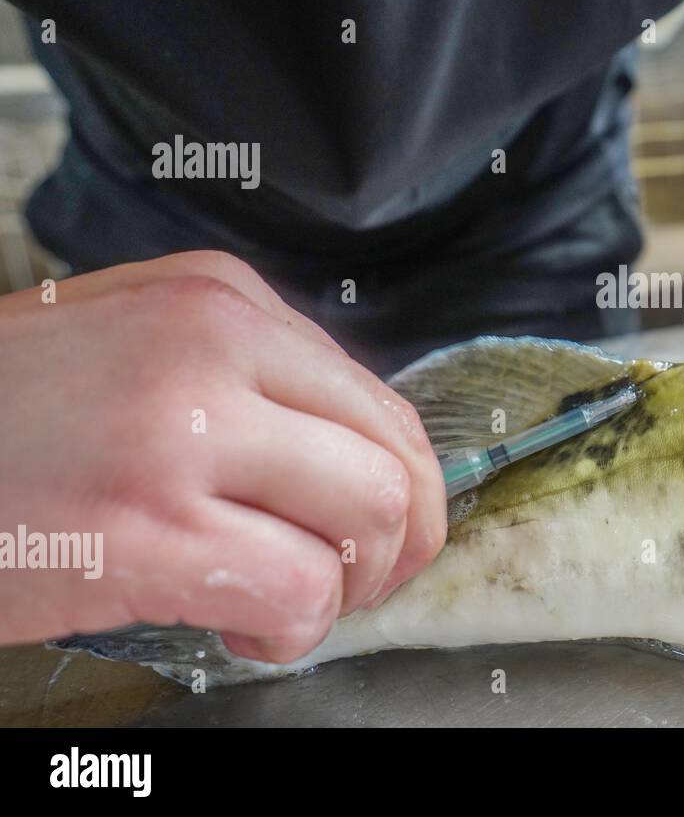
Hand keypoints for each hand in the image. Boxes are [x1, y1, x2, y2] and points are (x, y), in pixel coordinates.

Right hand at [0, 251, 445, 661]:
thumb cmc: (2, 421)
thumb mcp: (128, 348)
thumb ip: (241, 379)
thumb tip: (344, 452)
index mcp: (218, 299)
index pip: (377, 400)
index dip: (400, 485)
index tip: (377, 534)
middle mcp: (214, 345)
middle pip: (392, 456)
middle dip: (400, 542)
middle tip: (358, 584)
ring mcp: (180, 430)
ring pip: (368, 516)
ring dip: (347, 587)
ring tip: (284, 603)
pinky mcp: (145, 528)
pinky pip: (299, 590)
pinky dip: (291, 629)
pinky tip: (238, 627)